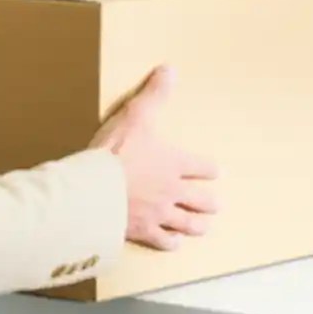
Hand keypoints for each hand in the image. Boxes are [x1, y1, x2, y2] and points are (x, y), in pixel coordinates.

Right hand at [89, 65, 219, 250]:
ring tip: (204, 227)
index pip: (201, 167)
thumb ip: (154, 94)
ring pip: (186, 223)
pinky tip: (174, 243)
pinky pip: (162, 240)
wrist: (96, 188)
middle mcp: (172, 190)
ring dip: (197, 225)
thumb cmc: (116, 151)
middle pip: (200, 200)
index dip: (209, 169)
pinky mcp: (142, 231)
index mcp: (174, 163)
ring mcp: (159, 213)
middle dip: (210, 202)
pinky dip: (171, 242)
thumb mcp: (137, 114)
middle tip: (217, 205)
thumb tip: (169, 69)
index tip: (216, 171)